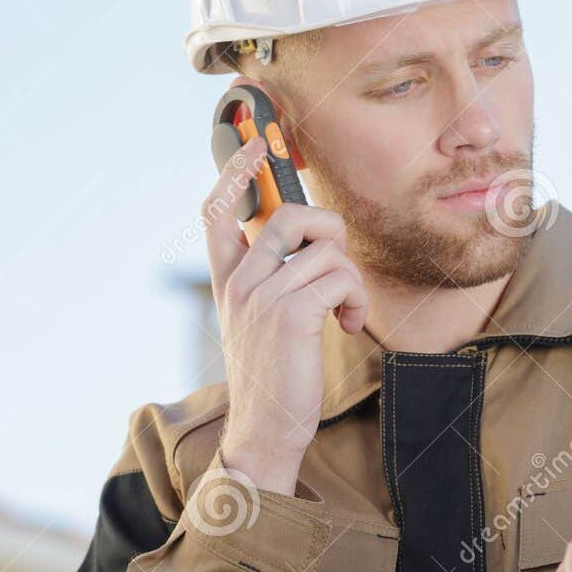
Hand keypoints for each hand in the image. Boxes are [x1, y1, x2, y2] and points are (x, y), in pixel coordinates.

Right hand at [201, 111, 368, 494]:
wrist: (265, 429)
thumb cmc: (273, 377)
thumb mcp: (258, 323)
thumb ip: (268, 283)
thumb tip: (304, 246)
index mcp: (228, 281)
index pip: (217, 212)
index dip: (236, 171)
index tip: (256, 142)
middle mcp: (240, 283)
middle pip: (288, 216)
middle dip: (329, 230)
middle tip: (338, 266)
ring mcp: (262, 297)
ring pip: (324, 249)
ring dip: (350, 279)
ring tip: (346, 309)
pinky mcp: (290, 313)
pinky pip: (339, 277)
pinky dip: (354, 298)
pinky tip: (346, 323)